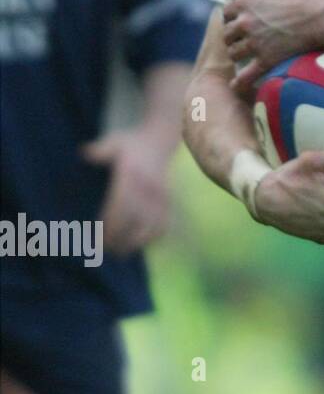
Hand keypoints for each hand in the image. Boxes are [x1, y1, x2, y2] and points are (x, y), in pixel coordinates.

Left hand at [84, 128, 174, 254]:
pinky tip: (142, 244)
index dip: (111, 224)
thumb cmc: (132, 144)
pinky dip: (155, 236)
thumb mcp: (116, 142)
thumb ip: (101, 150)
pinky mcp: (169, 200)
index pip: (122, 205)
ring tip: (122, 253)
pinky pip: (165, 221)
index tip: (99, 238)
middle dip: (121, 238)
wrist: (162, 140)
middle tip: (105, 252)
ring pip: (152, 224)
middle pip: (135, 219)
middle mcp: (148, 187)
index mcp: (133, 175)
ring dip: (138, 241)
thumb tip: (84, 153)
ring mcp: (161, 195)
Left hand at [223, 0, 323, 95]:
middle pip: (228, 34)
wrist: (320, 15)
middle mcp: (244, 24)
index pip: (227, 12)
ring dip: (237, 54)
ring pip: (234, 53)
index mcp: (243, 3)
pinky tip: (236, 84)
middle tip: (242, 37)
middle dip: (233, 35)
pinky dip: (240, 81)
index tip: (241, 19)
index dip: (234, 16)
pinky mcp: (266, 60)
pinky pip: (247, 75)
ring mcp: (254, 43)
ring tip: (245, 55)